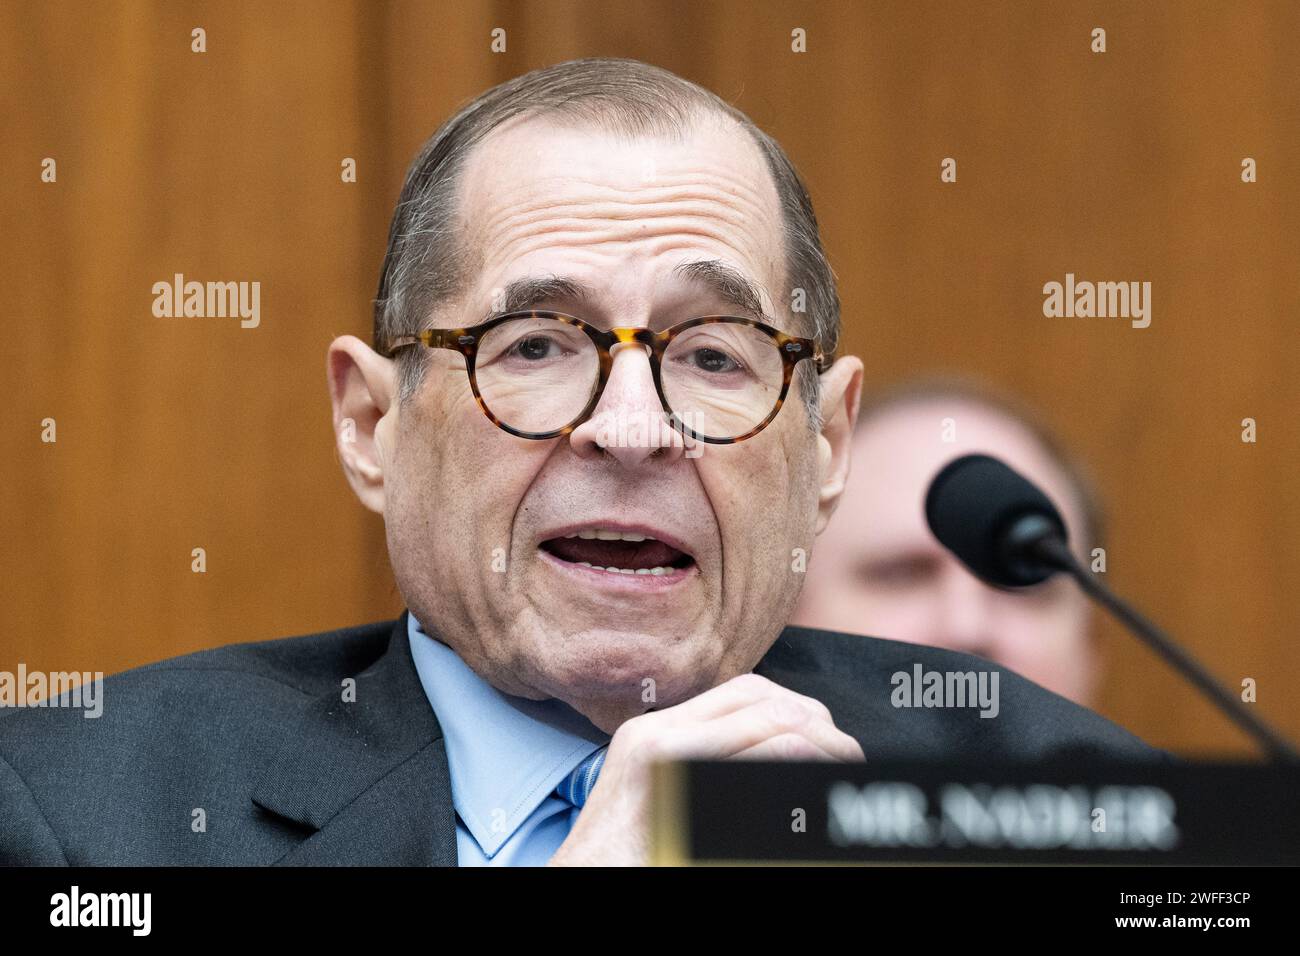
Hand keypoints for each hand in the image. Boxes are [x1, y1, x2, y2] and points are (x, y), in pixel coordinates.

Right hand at [547, 672, 864, 865]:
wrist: (582, 882)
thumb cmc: (625, 866)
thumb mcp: (672, 808)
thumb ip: (717, 776)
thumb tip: (789, 760)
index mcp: (656, 735)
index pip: (744, 693)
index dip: (795, 708)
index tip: (829, 738)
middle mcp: (655, 731)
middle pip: (757, 695)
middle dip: (812, 718)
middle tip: (849, 754)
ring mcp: (657, 749)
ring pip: (759, 714)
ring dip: (813, 736)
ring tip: (843, 762)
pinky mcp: (663, 770)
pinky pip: (745, 746)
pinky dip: (786, 751)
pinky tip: (810, 764)